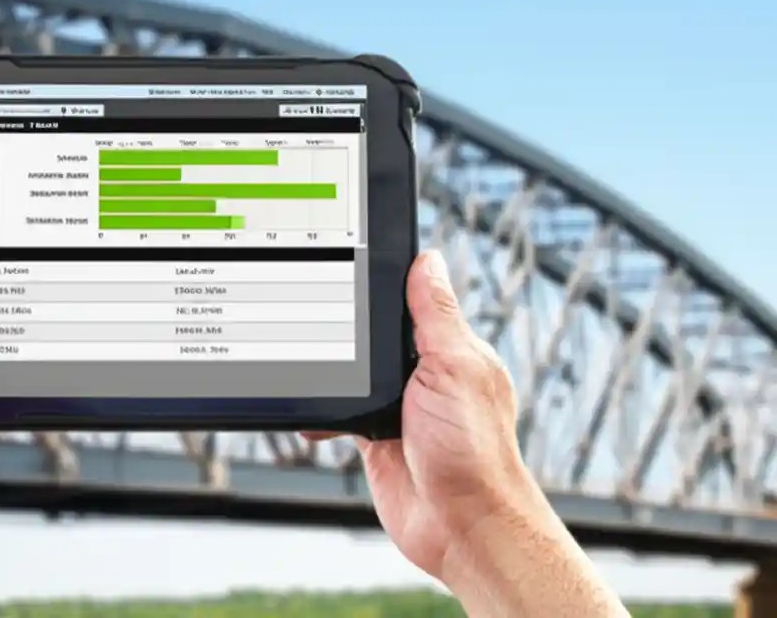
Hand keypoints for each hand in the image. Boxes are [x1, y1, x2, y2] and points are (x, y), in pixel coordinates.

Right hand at [308, 249, 540, 580]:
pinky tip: (311, 409)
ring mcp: (400, 406)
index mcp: (452, 349)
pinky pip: (339, 410)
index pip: (413, 301)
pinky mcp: (375, 435)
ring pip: (354, 371)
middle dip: (349, 329)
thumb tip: (428, 261)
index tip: (350, 265)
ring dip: (334, 372)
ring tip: (311, 361)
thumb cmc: (474, 452)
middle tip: (318, 316)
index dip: (385, 284)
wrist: (459, 526)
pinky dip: (322, 409)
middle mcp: (427, 374)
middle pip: (376, 334)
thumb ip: (436, 315)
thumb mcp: (455, 366)